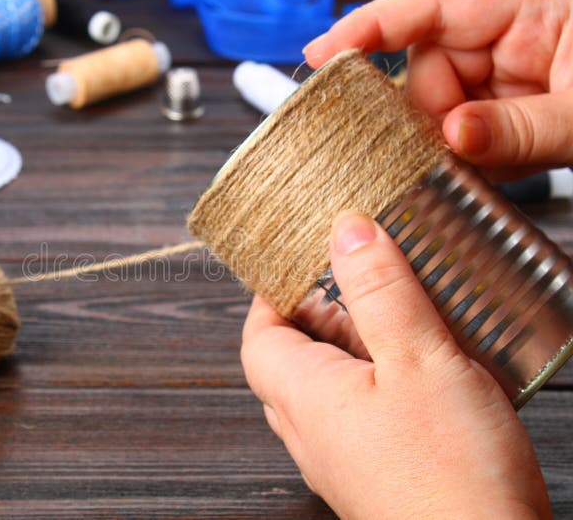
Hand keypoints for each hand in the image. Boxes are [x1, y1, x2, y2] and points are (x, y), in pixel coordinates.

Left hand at [242, 211, 550, 517]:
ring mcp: (342, 461)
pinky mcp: (377, 477)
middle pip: (287, 363)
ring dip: (348, 351)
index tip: (293, 264)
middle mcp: (312, 434)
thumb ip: (381, 292)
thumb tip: (347, 231)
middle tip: (348, 284)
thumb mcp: (419, 360)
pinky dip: (377, 386)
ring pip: (325, 392)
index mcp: (306, 398)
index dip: (268, 296)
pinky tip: (422, 378)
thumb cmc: (451, 476)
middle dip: (311, 318)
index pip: (257, 338)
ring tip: (392, 321)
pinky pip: (358, 419)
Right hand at [304, 0, 572, 181]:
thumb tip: (452, 136)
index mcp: (524, 1)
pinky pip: (468, 127)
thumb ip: (520, 126)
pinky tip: (500, 163)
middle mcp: (506, 29)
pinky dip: (477, 154)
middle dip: (427, 118)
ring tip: (495, 161)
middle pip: (426, 70)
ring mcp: (507, 66)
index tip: (320, 59)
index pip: (425, 8)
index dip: (365, 31)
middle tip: (443, 154)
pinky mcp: (510, 100)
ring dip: (455, 144)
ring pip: (442, 107)